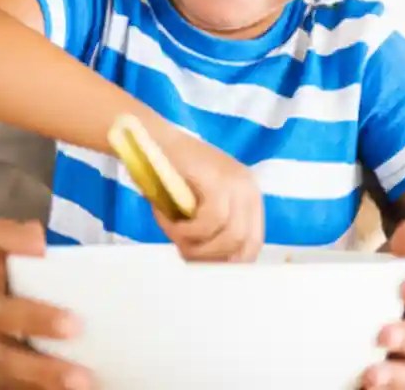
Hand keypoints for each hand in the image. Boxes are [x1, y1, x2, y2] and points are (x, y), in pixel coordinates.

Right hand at [0, 219, 92, 389]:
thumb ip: (10, 235)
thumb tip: (39, 241)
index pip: (3, 313)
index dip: (37, 319)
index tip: (74, 324)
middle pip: (6, 360)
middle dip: (44, 370)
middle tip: (82, 376)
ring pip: (11, 381)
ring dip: (45, 386)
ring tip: (82, 387)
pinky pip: (13, 388)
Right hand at [156, 129, 263, 262]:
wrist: (151, 138)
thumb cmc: (168, 174)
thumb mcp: (198, 206)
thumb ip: (211, 230)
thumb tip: (211, 265)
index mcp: (248, 195)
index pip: (253, 242)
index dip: (229, 261)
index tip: (203, 265)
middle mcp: (249, 188)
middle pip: (245, 244)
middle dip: (212, 258)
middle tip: (184, 253)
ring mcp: (236, 182)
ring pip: (229, 237)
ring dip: (197, 245)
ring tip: (174, 236)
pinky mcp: (218, 180)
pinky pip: (210, 222)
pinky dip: (187, 231)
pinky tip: (170, 223)